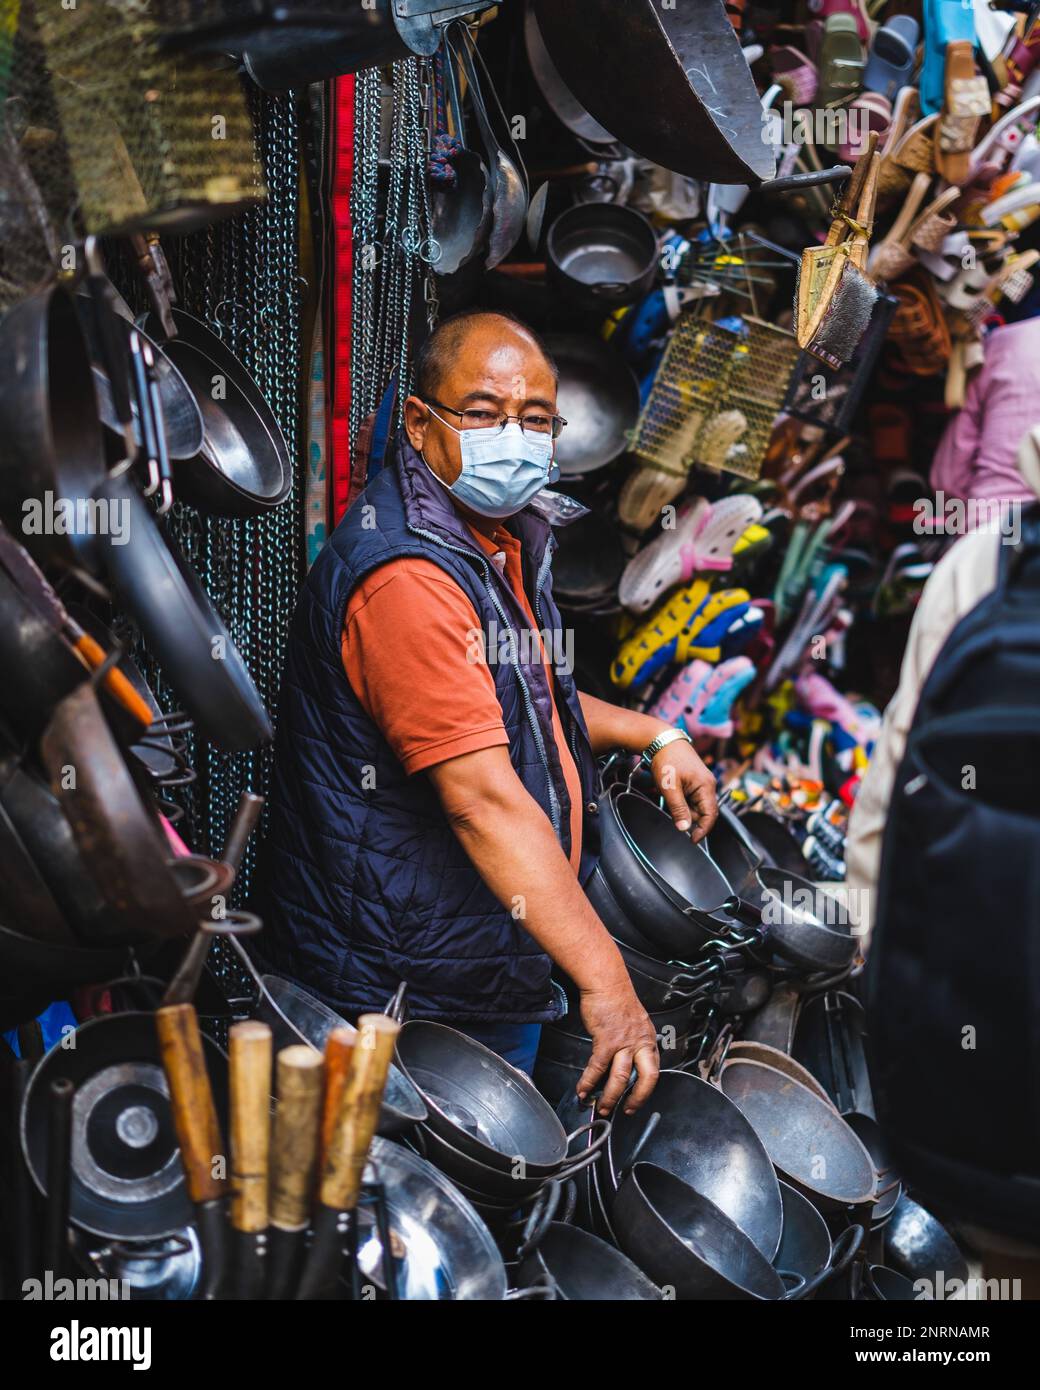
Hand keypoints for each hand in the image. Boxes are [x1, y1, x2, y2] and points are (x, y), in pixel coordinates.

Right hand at [576, 980, 659, 1116]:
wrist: (607, 984)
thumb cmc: (617, 1001)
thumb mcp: (635, 1024)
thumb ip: (635, 1043)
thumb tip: (627, 1062)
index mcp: (649, 1041)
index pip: (654, 1071)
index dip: (646, 1090)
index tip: (636, 1101)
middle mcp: (640, 1044)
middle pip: (647, 1078)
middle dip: (637, 1099)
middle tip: (626, 1111)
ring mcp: (624, 1043)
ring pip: (621, 1078)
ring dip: (610, 1097)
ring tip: (602, 1107)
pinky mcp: (606, 1040)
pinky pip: (598, 1067)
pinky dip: (589, 1081)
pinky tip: (583, 1090)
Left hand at [649, 736, 718, 842]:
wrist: (661, 740)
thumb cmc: (667, 760)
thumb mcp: (670, 788)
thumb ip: (678, 809)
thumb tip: (684, 828)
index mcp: (706, 786)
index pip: (710, 815)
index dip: (702, 830)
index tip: (692, 840)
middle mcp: (708, 785)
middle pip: (702, 811)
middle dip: (688, 815)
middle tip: (671, 806)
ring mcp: (702, 782)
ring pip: (695, 804)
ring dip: (682, 806)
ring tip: (670, 793)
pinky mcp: (694, 780)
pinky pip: (691, 797)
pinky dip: (681, 799)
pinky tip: (672, 790)